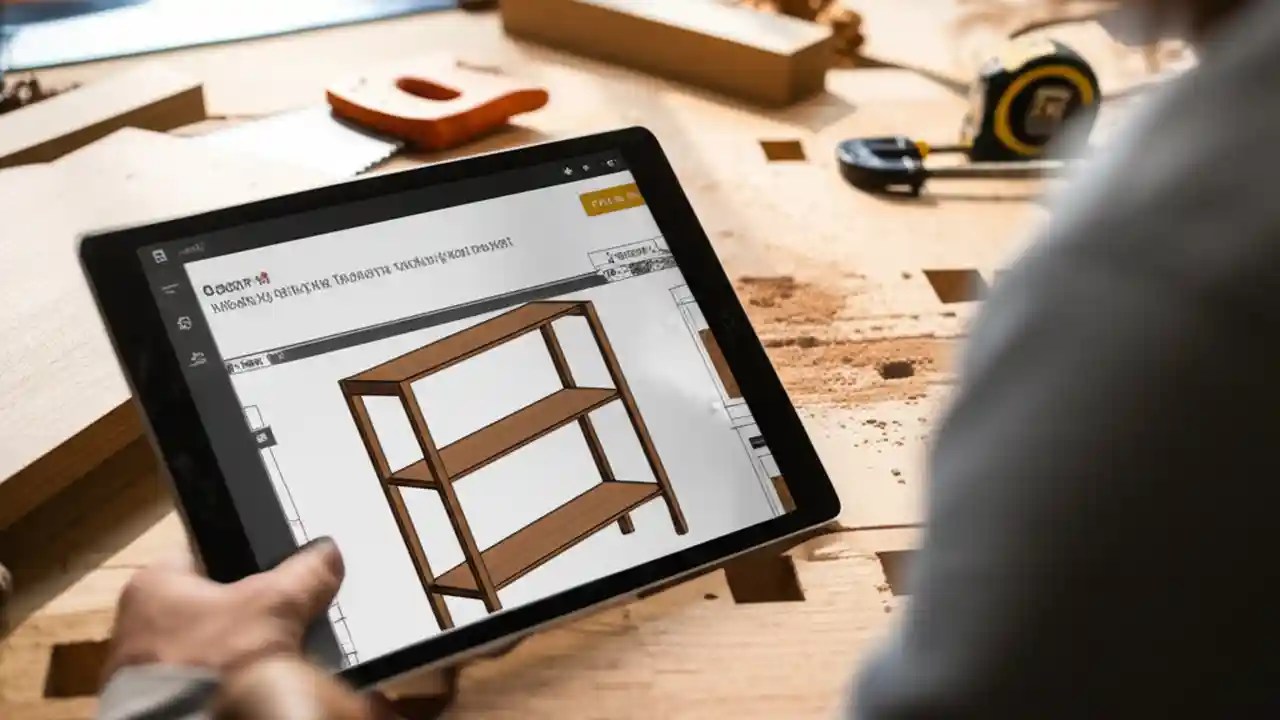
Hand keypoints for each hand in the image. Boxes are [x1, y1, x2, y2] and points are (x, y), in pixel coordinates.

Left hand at [105, 538, 344, 676]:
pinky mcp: (153, 701)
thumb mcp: (274, 607)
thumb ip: (304, 576)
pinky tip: (255, 683)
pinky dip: (227, 679)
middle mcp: (137, 621)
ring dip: (239, 649)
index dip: (245, 556)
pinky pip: (201, 677)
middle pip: (210, 602)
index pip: (205, 552)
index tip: (278, 569)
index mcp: (152, 583)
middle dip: (248, 611)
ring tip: (279, 652)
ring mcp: (141, 667)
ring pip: (208, 643)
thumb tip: (327, 553)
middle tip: (286, 615)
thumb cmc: (217, 658)